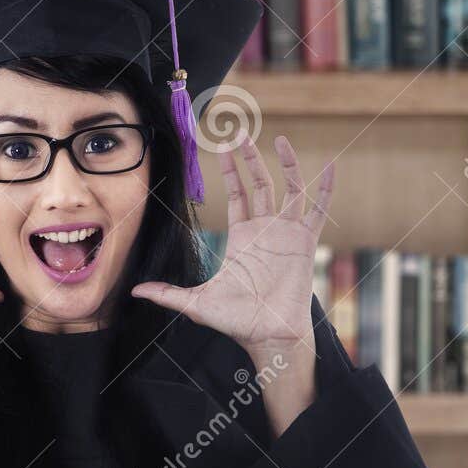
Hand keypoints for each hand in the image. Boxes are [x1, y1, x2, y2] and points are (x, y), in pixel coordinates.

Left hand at [131, 132, 334, 360]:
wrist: (268, 334)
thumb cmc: (237, 321)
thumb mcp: (196, 303)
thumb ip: (168, 293)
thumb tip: (136, 291)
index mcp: (242, 237)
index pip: (237, 195)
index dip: (231, 171)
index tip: (223, 148)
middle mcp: (266, 230)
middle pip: (260, 184)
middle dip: (250, 159)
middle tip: (241, 133)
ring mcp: (287, 233)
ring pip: (290, 189)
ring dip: (287, 164)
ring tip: (279, 139)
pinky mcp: (306, 241)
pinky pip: (319, 209)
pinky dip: (326, 188)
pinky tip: (332, 167)